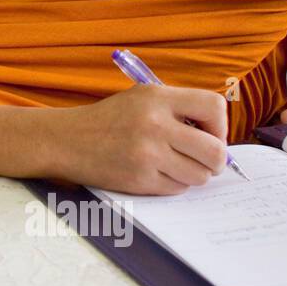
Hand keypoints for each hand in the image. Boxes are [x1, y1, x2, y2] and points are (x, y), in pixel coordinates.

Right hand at [59, 84, 228, 194]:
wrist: (66, 140)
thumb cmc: (108, 120)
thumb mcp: (140, 98)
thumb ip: (178, 110)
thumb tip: (218, 138)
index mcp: (156, 97)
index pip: (214, 107)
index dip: (220, 126)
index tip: (210, 134)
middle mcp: (154, 123)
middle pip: (215, 151)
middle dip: (216, 160)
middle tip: (205, 160)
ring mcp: (147, 154)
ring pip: (200, 175)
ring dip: (194, 174)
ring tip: (176, 166)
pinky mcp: (139, 179)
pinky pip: (177, 188)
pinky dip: (173, 184)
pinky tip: (156, 173)